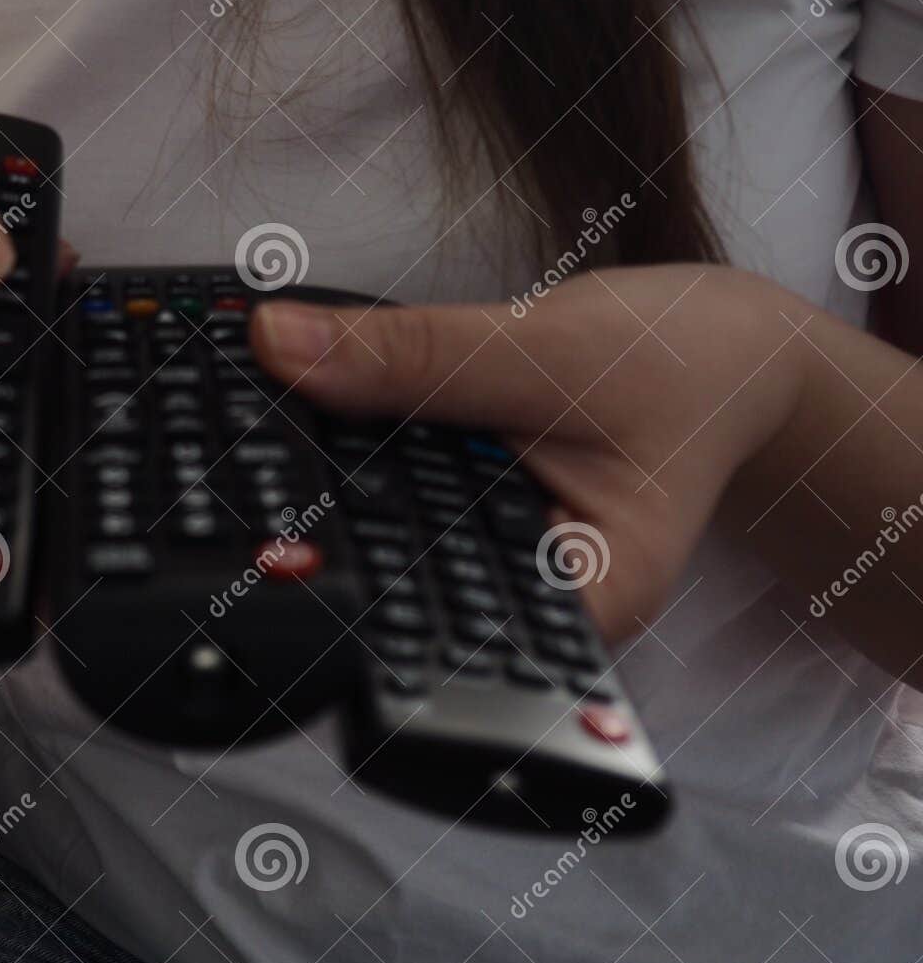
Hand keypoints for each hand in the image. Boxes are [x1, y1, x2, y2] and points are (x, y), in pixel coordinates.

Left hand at [251, 265, 806, 641]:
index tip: (265, 541)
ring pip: (390, 541)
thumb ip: (416, 355)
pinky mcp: (475, 520)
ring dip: (331, 492)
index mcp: (581, 603)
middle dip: (322, 536)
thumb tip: (275, 344)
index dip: (343, 585)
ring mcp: (500, 565)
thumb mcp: (549, 348)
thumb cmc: (680, 361)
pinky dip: (360, 459)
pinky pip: (401, 498)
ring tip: (251, 456)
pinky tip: (307, 428)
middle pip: (400, 587)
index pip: (433, 618)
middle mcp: (535, 603)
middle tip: (234, 491)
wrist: (729, 353)